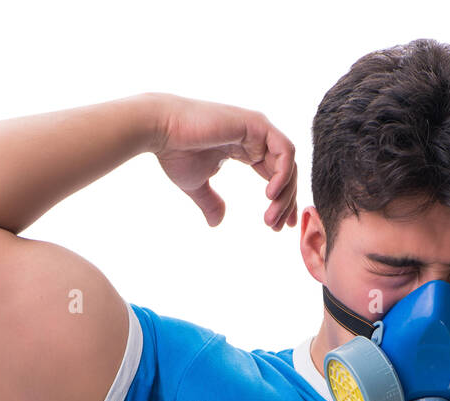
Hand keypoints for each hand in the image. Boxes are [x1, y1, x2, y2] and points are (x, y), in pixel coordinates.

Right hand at [149, 92, 297, 230]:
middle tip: (278, 227)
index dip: (281, 200)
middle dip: (286, 202)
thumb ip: (211, 202)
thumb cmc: (174, 152)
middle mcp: (256, 137)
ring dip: (285, 193)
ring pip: (289, 163)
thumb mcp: (197, 185)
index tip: (278, 225)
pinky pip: (285, 151)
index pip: (275, 174)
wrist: (160, 130)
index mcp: (246, 148)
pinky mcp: (257, 124)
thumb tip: (216, 223)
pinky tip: (270, 194)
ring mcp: (258, 128)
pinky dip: (283, 174)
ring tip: (271, 217)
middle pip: (286, 171)